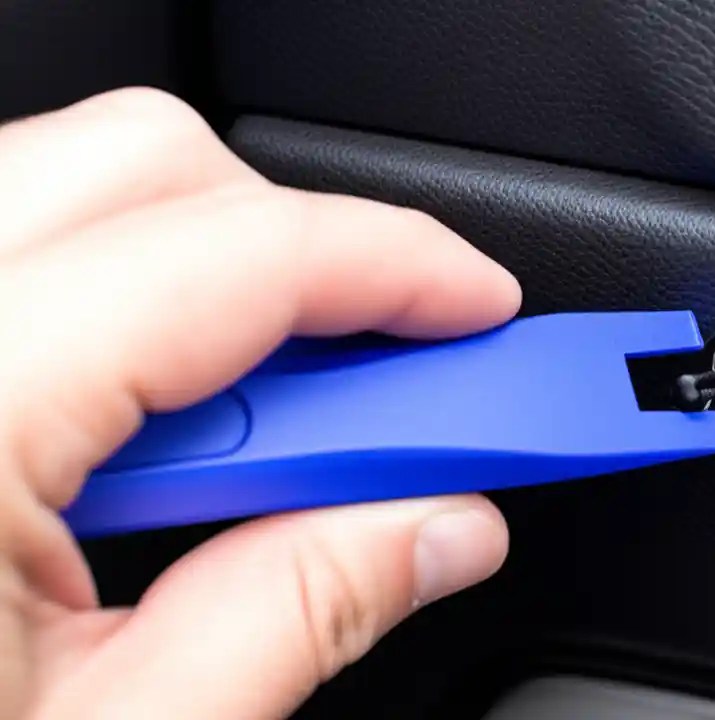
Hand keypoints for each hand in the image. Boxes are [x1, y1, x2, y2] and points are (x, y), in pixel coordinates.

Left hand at [0, 88, 520, 718]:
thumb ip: (308, 607)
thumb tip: (445, 526)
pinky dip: (119, 319)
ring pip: (68, 197)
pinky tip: (140, 447)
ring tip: (266, 437)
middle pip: (145, 170)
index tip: (485, 316)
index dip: (398, 270)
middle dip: (307, 257)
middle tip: (399, 381)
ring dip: (211, 289)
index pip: (234, 259)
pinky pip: (9, 267)